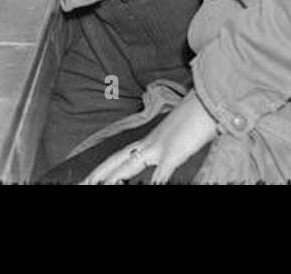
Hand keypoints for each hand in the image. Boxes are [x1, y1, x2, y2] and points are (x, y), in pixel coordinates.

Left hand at [82, 93, 218, 184]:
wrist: (209, 100)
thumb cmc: (198, 120)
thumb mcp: (179, 141)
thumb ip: (167, 157)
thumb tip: (160, 173)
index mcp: (149, 142)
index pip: (119, 157)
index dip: (104, 169)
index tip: (89, 178)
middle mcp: (149, 144)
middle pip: (117, 161)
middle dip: (97, 175)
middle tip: (80, 184)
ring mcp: (160, 147)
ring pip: (129, 165)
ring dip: (114, 178)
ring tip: (98, 186)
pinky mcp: (174, 152)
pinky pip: (160, 172)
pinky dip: (153, 183)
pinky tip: (148, 190)